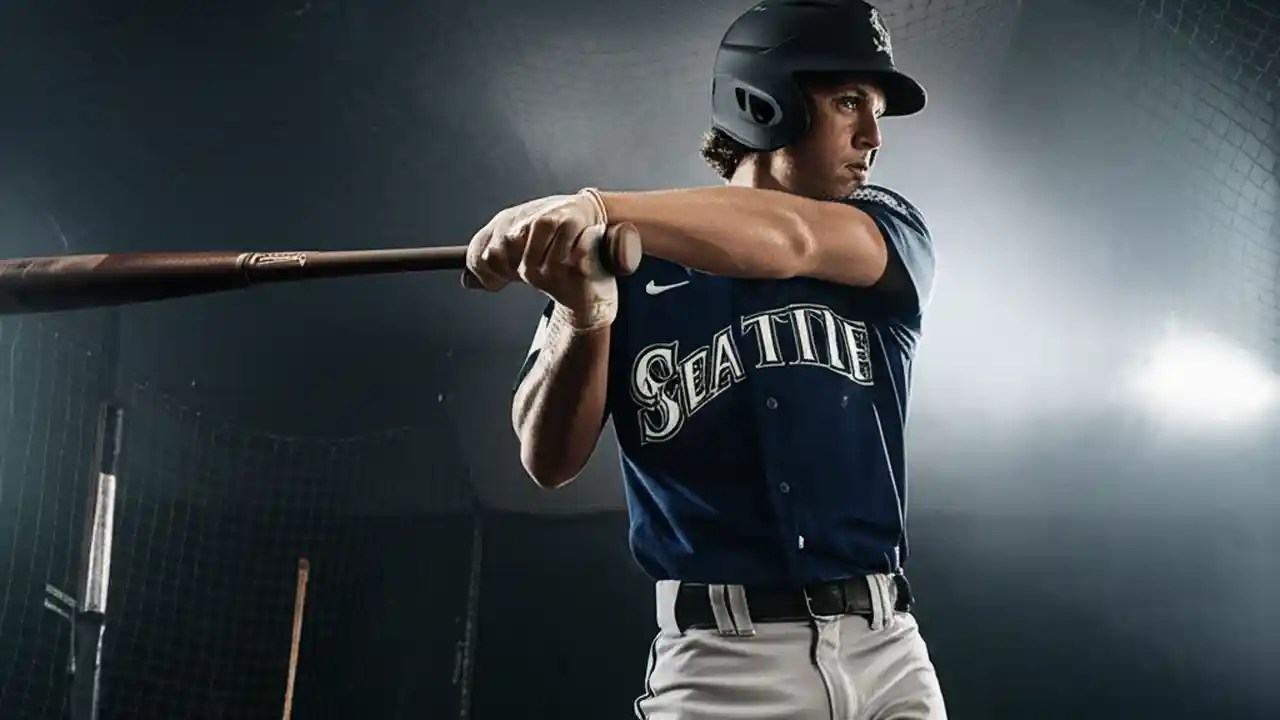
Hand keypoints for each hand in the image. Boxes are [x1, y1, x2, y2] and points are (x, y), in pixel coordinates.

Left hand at [466, 191, 617, 327]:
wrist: (584, 212)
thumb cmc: (548, 237)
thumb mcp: (516, 249)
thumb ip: (491, 265)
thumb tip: (467, 282)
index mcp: (502, 223)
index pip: (479, 256)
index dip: (486, 276)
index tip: (498, 284)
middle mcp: (518, 218)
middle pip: (497, 259)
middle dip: (513, 274)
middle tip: (529, 275)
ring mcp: (542, 219)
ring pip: (526, 266)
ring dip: (539, 275)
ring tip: (549, 267)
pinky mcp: (567, 223)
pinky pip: (553, 263)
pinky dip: (559, 269)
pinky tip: (565, 261)